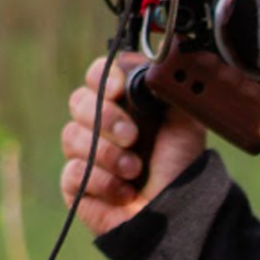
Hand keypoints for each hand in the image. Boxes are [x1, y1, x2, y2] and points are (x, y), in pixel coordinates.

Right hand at [59, 54, 208, 235]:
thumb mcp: (187, 119)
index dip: (103, 76)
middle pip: (79, 101)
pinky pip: (73, 171)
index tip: (118, 88)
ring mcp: (86, 151)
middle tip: (133, 136)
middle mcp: (102, 121)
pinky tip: (125, 191)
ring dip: (109, 155)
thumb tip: (168, 52)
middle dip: (107, 119)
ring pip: (72, 136)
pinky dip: (103, 182)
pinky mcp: (76, 182)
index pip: (99, 74)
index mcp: (127, 101)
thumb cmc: (181, 163)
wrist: (177, 208)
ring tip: (135, 170)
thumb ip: (174, 86)